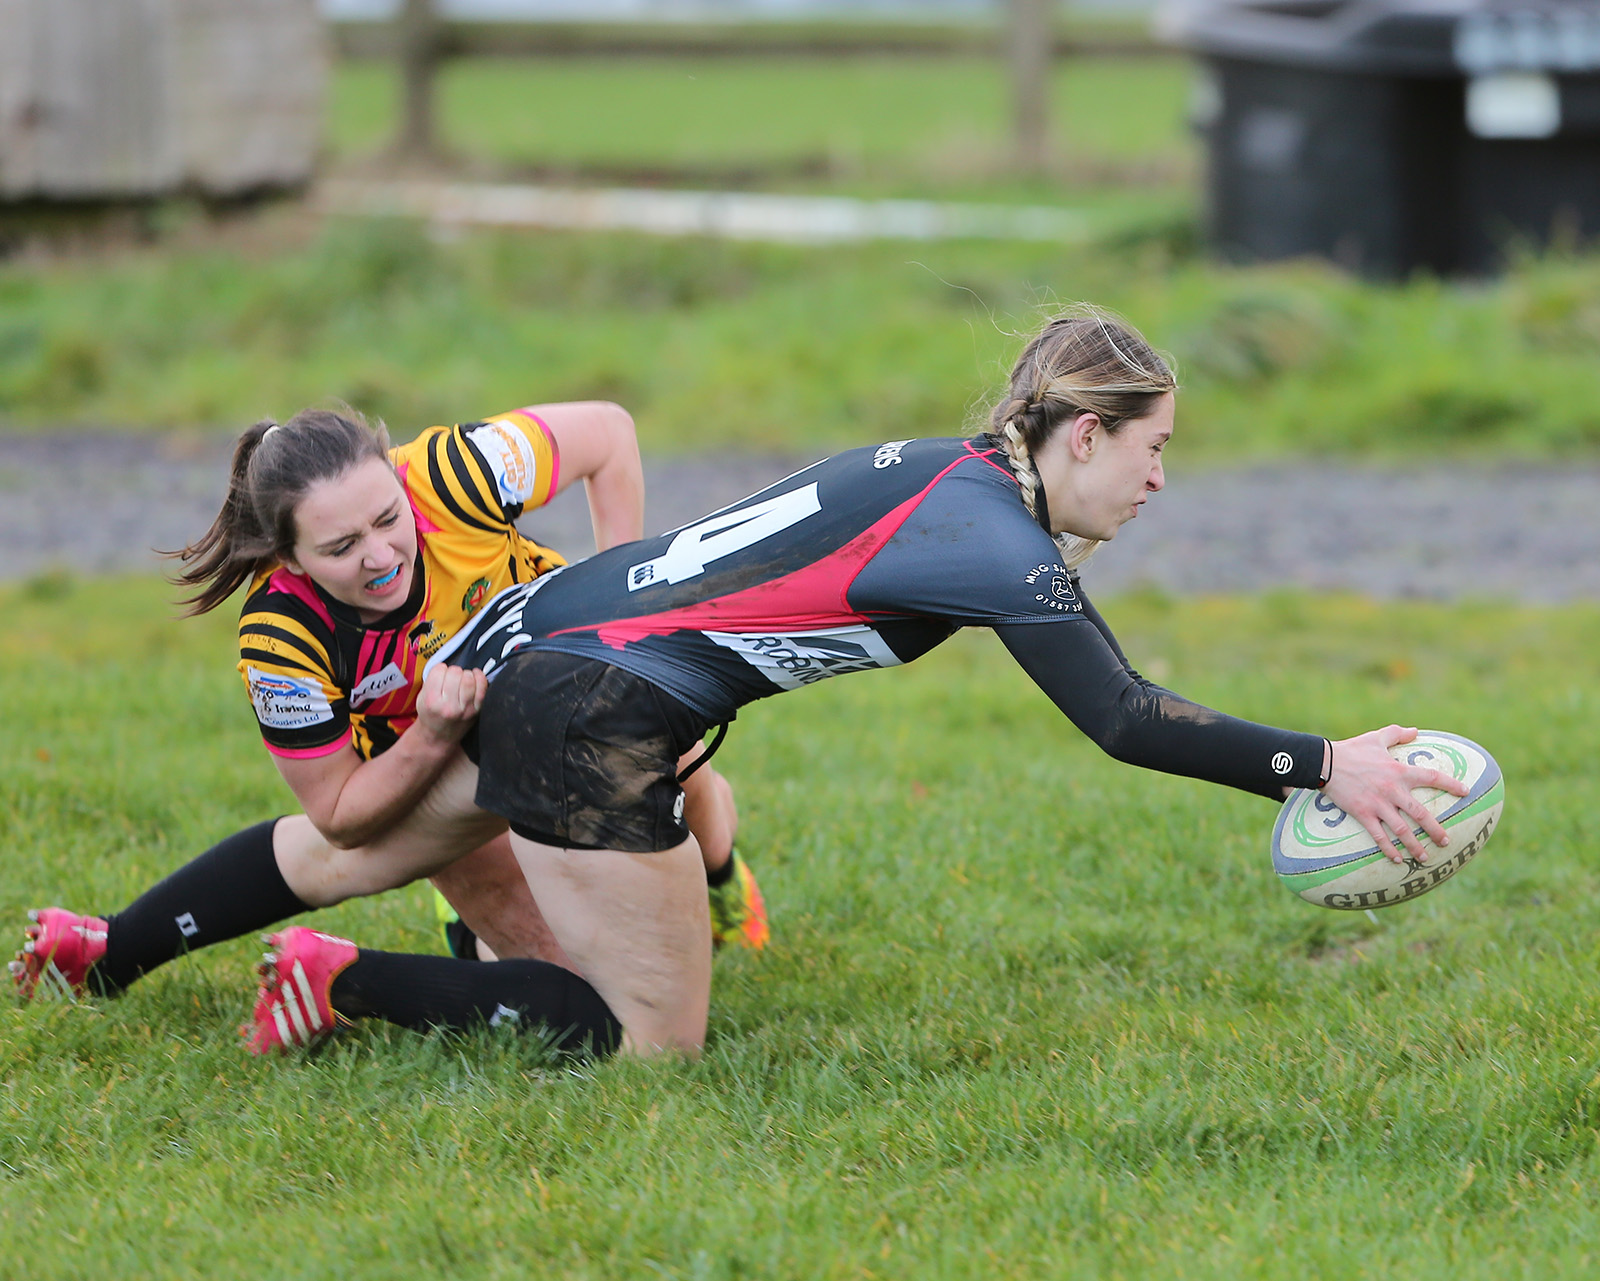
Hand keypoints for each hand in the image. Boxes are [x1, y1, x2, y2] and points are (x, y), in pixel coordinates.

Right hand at [414, 663, 487, 745]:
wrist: (439, 737)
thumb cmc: (430, 715)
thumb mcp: (422, 698)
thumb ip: (432, 681)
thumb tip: (447, 665)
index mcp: (432, 701)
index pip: (440, 670)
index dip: (440, 670)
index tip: (441, 675)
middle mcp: (449, 706)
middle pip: (455, 672)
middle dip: (453, 671)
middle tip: (451, 679)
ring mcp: (465, 709)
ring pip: (469, 677)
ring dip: (466, 674)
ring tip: (461, 680)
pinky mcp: (477, 710)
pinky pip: (483, 687)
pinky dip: (479, 677)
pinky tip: (474, 677)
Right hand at [1320, 725, 1470, 864]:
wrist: (1325, 763)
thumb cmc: (1351, 749)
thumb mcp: (1376, 737)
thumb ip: (1397, 733)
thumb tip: (1415, 731)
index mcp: (1399, 771)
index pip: (1431, 778)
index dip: (1451, 785)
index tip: (1466, 792)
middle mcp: (1392, 790)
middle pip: (1420, 813)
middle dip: (1435, 830)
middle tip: (1446, 841)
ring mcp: (1378, 804)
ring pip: (1402, 830)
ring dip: (1415, 845)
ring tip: (1425, 858)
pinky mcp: (1362, 813)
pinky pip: (1379, 835)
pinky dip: (1389, 849)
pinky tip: (1397, 860)